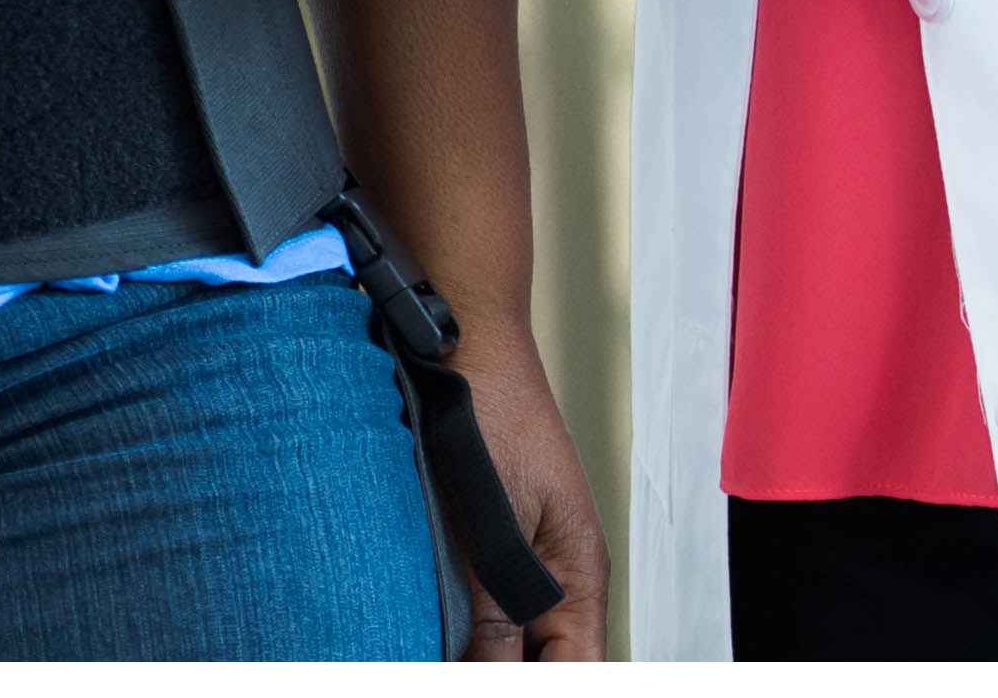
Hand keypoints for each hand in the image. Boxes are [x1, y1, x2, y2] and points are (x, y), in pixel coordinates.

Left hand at [447, 319, 611, 661]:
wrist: (460, 335)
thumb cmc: (491, 402)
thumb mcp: (495, 520)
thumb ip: (496, 607)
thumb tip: (491, 671)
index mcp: (579, 572)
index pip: (577, 668)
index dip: (532, 685)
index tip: (485, 680)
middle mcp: (553, 571)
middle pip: (541, 657)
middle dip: (495, 665)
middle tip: (436, 657)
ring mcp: (516, 553)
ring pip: (502, 633)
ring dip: (470, 645)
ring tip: (423, 641)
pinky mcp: (478, 534)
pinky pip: (474, 597)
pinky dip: (451, 615)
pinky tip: (418, 615)